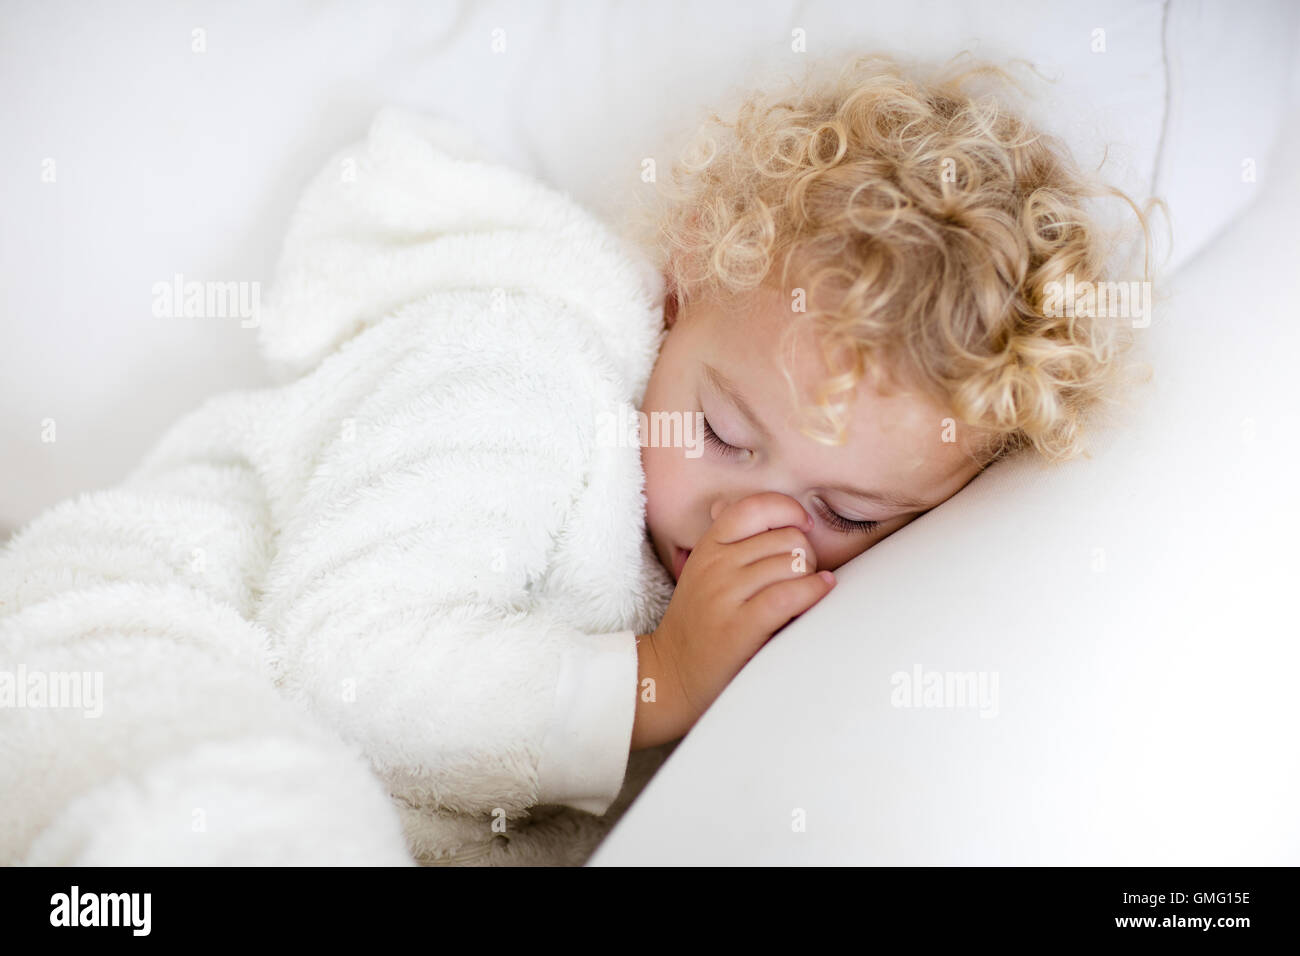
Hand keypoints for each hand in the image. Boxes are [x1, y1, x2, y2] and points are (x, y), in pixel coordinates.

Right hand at [631, 492, 835, 749]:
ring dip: (811, 577)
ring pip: (792, 564)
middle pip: (786, 538)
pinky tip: (820, 593)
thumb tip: (724, 502)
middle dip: (806, 554)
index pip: (754, 507)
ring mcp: (725, 595)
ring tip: (804, 593)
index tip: (803, 526)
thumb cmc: (699, 622)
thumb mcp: (702, 571)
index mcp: (708, 547)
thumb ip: (722, 540)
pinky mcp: (740, 626)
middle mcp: (716, 566)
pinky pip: (789, 595)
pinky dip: (813, 591)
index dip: (788, 510)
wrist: (672, 673)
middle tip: (802, 575)